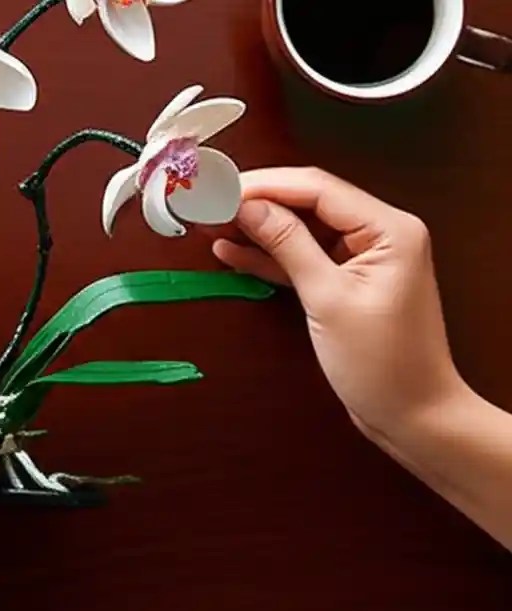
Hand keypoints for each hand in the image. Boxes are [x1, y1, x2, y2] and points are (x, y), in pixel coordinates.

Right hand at [211, 167, 465, 439]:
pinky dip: (270, 255)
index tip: (218, 189)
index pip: (318, 189)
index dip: (265, 185)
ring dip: (259, 227)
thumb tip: (247, 207)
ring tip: (211, 222)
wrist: (413, 414)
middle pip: (309, 202)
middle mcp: (381, 233)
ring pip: (302, 229)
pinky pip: (304, 257)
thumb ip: (288, 245)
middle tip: (208, 202)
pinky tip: (232, 250)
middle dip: (258, 202)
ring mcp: (364, 258)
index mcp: (390, 228)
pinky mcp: (347, 282)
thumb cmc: (382, 362)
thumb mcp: (328, 299)